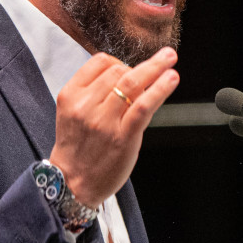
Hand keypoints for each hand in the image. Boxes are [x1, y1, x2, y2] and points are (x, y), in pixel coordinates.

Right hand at [48, 48, 178, 206]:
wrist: (72, 184)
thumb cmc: (77, 150)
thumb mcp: (74, 115)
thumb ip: (94, 93)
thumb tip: (129, 75)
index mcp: (71, 96)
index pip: (99, 62)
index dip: (120, 61)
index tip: (131, 66)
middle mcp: (85, 105)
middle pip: (118, 70)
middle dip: (142, 66)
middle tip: (163, 59)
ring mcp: (103, 121)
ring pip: (132, 82)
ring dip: (155, 68)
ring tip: (170, 59)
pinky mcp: (122, 136)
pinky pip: (143, 106)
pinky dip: (160, 89)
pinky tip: (171, 79)